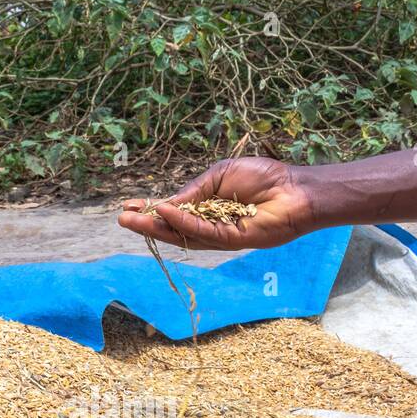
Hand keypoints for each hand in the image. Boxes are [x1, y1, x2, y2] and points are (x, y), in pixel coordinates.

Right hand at [118, 156, 314, 251]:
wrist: (294, 189)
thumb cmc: (263, 177)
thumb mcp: (219, 175)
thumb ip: (194, 190)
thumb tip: (167, 203)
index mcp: (208, 206)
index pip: (174, 211)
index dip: (152, 208)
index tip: (128, 205)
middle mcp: (210, 224)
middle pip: (173, 227)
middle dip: (147, 222)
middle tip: (122, 217)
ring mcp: (219, 235)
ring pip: (182, 235)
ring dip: (156, 227)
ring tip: (131, 219)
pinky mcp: (230, 241)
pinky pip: (202, 233)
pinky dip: (183, 223)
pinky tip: (165, 213)